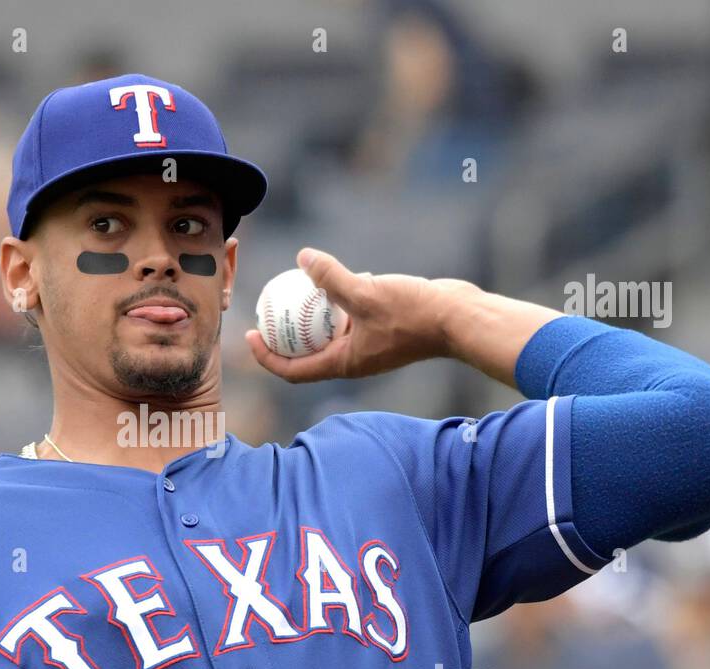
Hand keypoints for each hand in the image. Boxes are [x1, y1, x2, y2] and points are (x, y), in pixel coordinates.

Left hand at [245, 248, 480, 383]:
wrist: (459, 318)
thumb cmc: (413, 313)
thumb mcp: (364, 291)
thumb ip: (331, 277)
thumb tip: (302, 257)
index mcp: (345, 364)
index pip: (294, 370)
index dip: (267, 358)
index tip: (250, 337)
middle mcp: (355, 359)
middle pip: (308, 354)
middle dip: (284, 337)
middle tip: (267, 312)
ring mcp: (371, 345)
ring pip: (332, 333)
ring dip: (314, 316)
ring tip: (297, 289)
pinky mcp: (385, 328)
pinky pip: (354, 317)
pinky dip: (342, 301)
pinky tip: (341, 274)